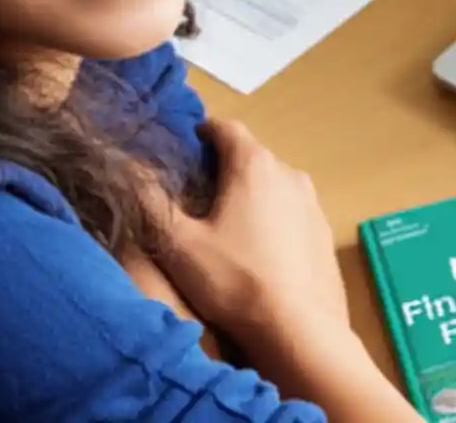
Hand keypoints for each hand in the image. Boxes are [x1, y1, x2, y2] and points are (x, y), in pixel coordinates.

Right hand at [146, 119, 348, 340]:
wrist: (299, 327)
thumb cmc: (235, 280)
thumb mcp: (180, 244)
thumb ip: (152, 203)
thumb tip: (131, 170)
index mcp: (254, 165)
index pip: (226, 128)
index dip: (201, 133)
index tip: (184, 149)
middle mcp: (290, 172)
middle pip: (251, 155)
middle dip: (224, 167)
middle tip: (197, 195)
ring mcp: (313, 202)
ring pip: (274, 184)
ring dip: (251, 194)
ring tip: (227, 225)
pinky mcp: (325, 231)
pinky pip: (292, 211)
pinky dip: (274, 218)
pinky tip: (260, 249)